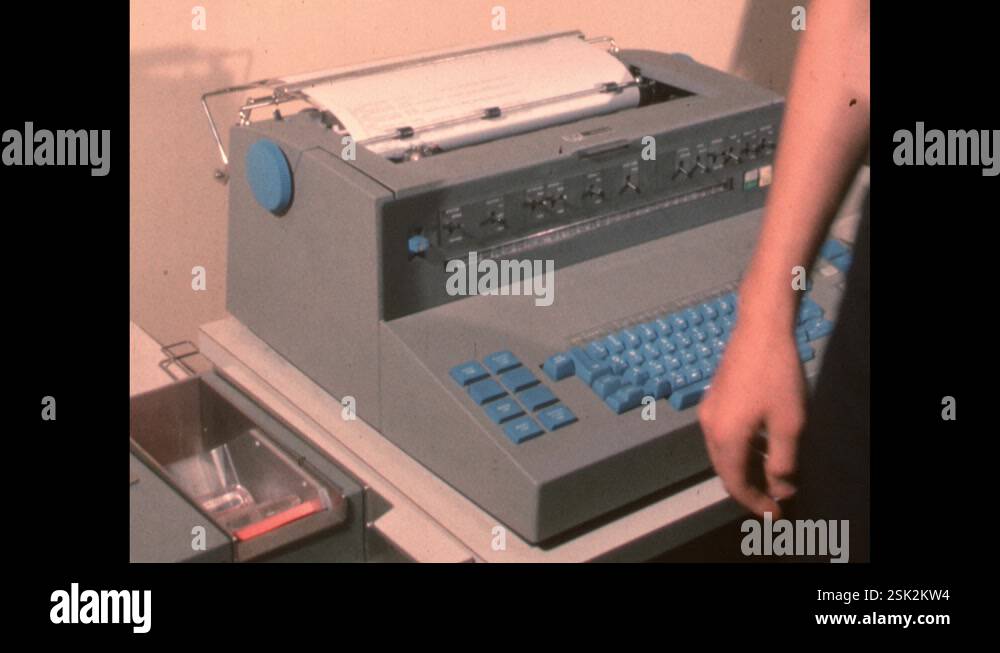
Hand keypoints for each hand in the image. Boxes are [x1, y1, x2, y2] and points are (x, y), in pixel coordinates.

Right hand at [698, 310, 805, 517]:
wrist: (760, 330)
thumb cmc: (777, 376)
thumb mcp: (789, 424)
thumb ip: (782, 461)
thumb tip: (780, 487)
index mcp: (726, 438)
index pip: (736, 484)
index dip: (755, 503)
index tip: (775, 513)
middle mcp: (709, 428)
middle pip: (725, 471)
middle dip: (749, 489)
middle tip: (774, 499)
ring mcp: (708, 412)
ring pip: (723, 454)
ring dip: (745, 469)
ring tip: (771, 476)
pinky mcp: (713, 400)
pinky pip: (723, 437)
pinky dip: (740, 451)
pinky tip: (761, 446)